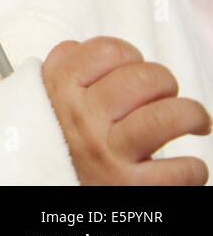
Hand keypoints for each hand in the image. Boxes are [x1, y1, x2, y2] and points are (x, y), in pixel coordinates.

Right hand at [42, 37, 209, 184]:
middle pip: (143, 78)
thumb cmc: (55, 139)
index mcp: (60, 89)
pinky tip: (181, 166)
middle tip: (162, 94)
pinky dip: (192, 168)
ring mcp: (106, 152)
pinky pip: (180, 169)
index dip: (129, 55)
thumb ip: (62, 67)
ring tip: (191, 122)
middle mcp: (81, 118)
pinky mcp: (129, 186)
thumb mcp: (42, 94)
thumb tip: (82, 48)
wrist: (42, 186)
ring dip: (190, 115)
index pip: (108, 51)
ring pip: (168, 116)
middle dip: (164, 82)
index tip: (130, 67)